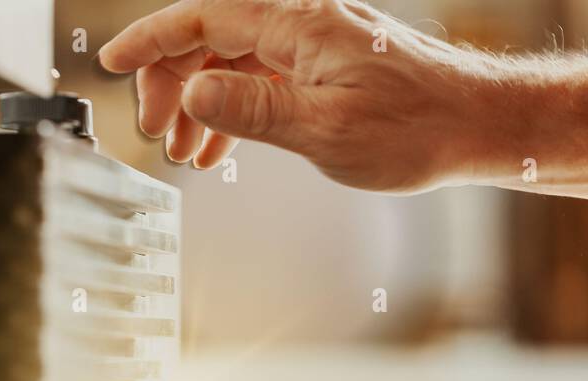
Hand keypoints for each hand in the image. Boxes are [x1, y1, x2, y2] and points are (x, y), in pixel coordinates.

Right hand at [98, 0, 531, 192]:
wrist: (475, 126)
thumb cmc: (416, 128)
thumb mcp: (326, 130)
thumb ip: (253, 111)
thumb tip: (195, 94)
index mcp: (295, 24)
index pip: (201, 19)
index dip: (150, 42)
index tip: (111, 64)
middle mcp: (300, 21)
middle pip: (208, 37)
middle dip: (172, 84)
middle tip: (156, 133)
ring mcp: (311, 41)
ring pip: (231, 60)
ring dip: (200, 104)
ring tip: (185, 153)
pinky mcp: (323, 63)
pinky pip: (260, 76)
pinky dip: (233, 109)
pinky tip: (222, 147)